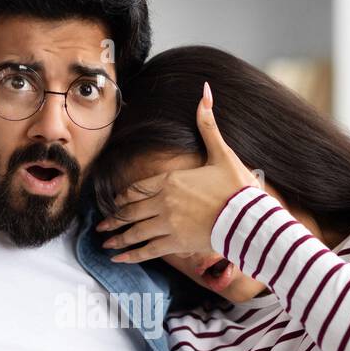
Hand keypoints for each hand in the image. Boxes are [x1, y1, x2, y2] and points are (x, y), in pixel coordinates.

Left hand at [96, 82, 260, 261]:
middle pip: (131, 210)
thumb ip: (208, 125)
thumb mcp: (222, 152)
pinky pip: (147, 250)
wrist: (249, 218)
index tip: (116, 202)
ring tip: (106, 243)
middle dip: (114, 219)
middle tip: (100, 226)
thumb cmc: (237, 186)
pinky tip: (119, 259)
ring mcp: (168, 223)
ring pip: (135, 231)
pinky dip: (131, 255)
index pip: (139, 187)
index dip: (125, 196)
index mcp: (171, 180)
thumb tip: (206, 91)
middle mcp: (164, 201)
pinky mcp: (175, 243)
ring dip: (118, 238)